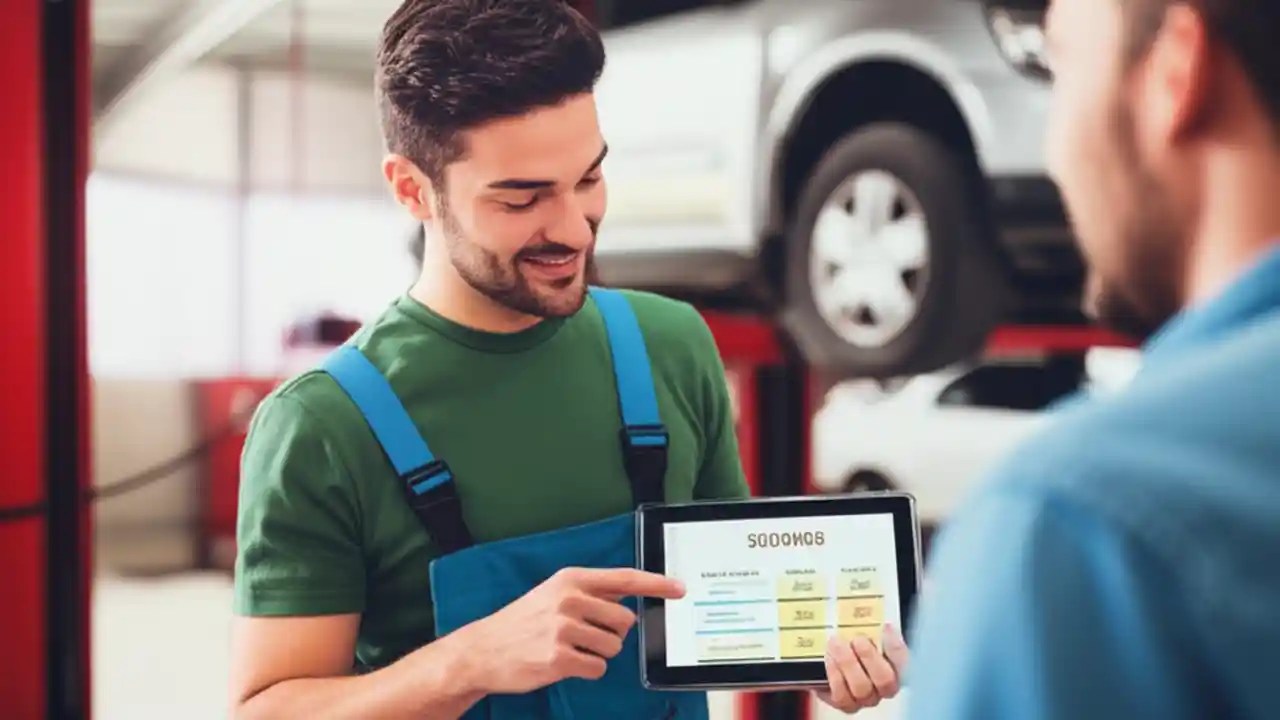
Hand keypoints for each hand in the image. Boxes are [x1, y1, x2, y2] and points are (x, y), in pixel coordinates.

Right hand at [450, 567, 685, 695]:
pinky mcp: (559, 658)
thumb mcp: (554, 594)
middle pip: (624, 621)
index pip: (624, 578)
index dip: (656, 584)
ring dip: (597, 654)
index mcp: (571, 579)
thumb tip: (629, 598)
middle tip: (584, 636)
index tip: (680, 588)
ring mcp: (563, 629)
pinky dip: (586, 670)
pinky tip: (562, 663)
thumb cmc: (523, 622)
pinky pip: (598, 668)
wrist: (483, 650)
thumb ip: (591, 593)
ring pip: (613, 647)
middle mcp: (569, 599)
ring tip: (568, 648)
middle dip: (612, 633)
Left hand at [814, 623, 908, 713]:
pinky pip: (841, 695)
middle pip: (885, 680)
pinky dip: (834, 674)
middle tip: (858, 639)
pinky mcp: (845, 703)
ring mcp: (865, 698)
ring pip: (862, 688)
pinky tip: (829, 657)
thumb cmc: (855, 642)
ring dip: (848, 663)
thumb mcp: (866, 630)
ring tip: (836, 643)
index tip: (886, 626)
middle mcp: (884, 688)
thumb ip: (873, 625)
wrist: (833, 658)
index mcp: (897, 668)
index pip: (905, 663)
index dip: (897, 646)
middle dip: (870, 658)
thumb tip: (869, 604)